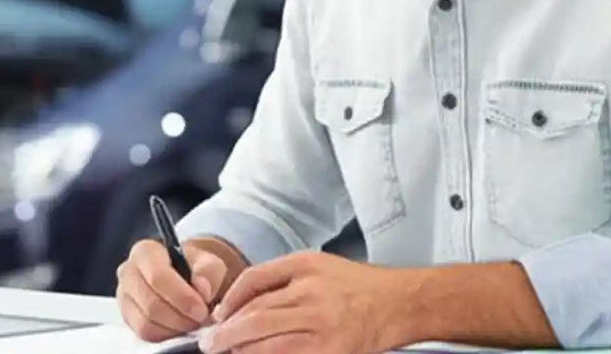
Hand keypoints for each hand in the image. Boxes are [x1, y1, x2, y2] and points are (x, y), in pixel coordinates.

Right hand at [116, 239, 227, 341]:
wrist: (183, 277)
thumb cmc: (192, 267)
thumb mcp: (207, 261)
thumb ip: (208, 271)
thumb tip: (202, 288)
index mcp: (145, 252)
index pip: (157, 276)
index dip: (181, 297)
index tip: (201, 309)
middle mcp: (128, 272)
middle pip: (151, 304)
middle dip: (180, 316)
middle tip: (200, 318)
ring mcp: (124, 296)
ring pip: (146, 322)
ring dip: (174, 327)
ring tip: (192, 322)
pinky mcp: (127, 316)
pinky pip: (144, 333)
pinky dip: (166, 335)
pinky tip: (179, 326)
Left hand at [201, 251, 400, 353]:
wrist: (399, 304)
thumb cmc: (358, 286)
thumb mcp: (318, 265)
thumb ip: (281, 278)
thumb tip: (240, 302)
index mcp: (305, 266)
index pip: (254, 280)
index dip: (230, 300)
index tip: (219, 315)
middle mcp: (310, 293)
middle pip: (254, 315)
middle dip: (226, 333)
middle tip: (210, 343)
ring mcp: (320, 325)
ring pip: (265, 340)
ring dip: (240, 349)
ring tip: (228, 352)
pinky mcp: (329, 351)